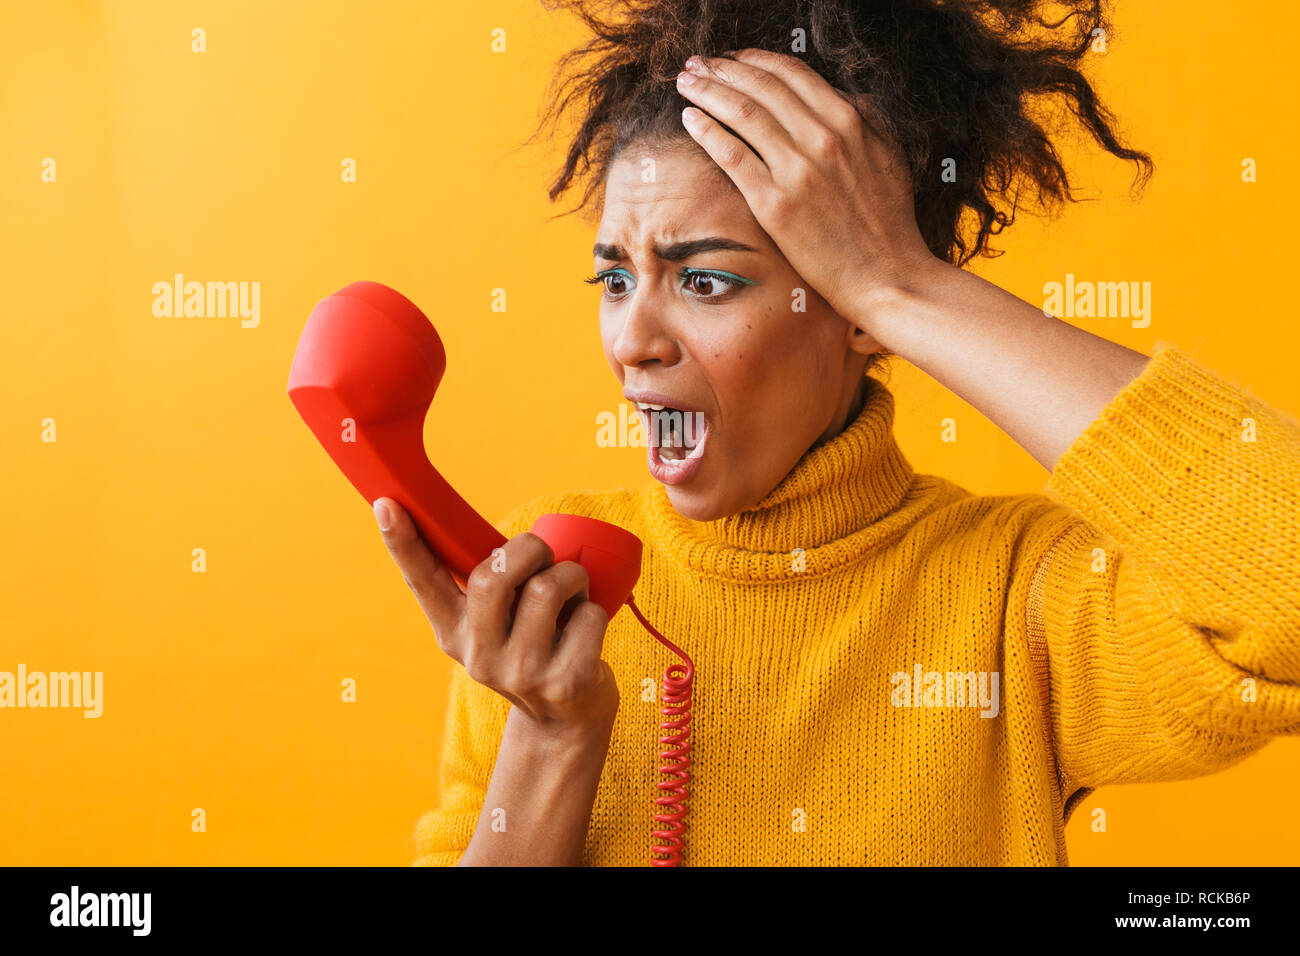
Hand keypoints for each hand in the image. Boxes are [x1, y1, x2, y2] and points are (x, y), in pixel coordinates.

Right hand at [373, 497, 618, 734]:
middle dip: (529, 549)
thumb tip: (460, 521)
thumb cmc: (534, 647)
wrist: (566, 721)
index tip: (386, 504)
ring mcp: (521, 673)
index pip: (422, 582)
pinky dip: (595, 611)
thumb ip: (486, 585)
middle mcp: (479, 656)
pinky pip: (587, 616)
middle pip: (493, 577)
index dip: (403, 543)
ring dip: (571, 577)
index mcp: (454, 632)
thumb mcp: (497, 624)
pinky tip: (585, 631)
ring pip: (547, 589)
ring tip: (573, 594)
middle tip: (544, 558)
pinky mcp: (565, 683)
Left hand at [675, 49, 934, 331]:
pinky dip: (707, 131)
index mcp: (849, 121)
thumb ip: (868, 121)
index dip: (756, 60)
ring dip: (707, 91)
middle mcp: (822, 138)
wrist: (885, 276)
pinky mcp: (774, 205)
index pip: (792, 74)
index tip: (733, 58)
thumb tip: (849, 97)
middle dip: (722, 69)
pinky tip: (689, 118)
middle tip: (697, 64)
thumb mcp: (889, 157)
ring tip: (685, 82)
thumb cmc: (889, 223)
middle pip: (760, 87)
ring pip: (741, 114)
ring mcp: (796, 171)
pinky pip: (732, 156)